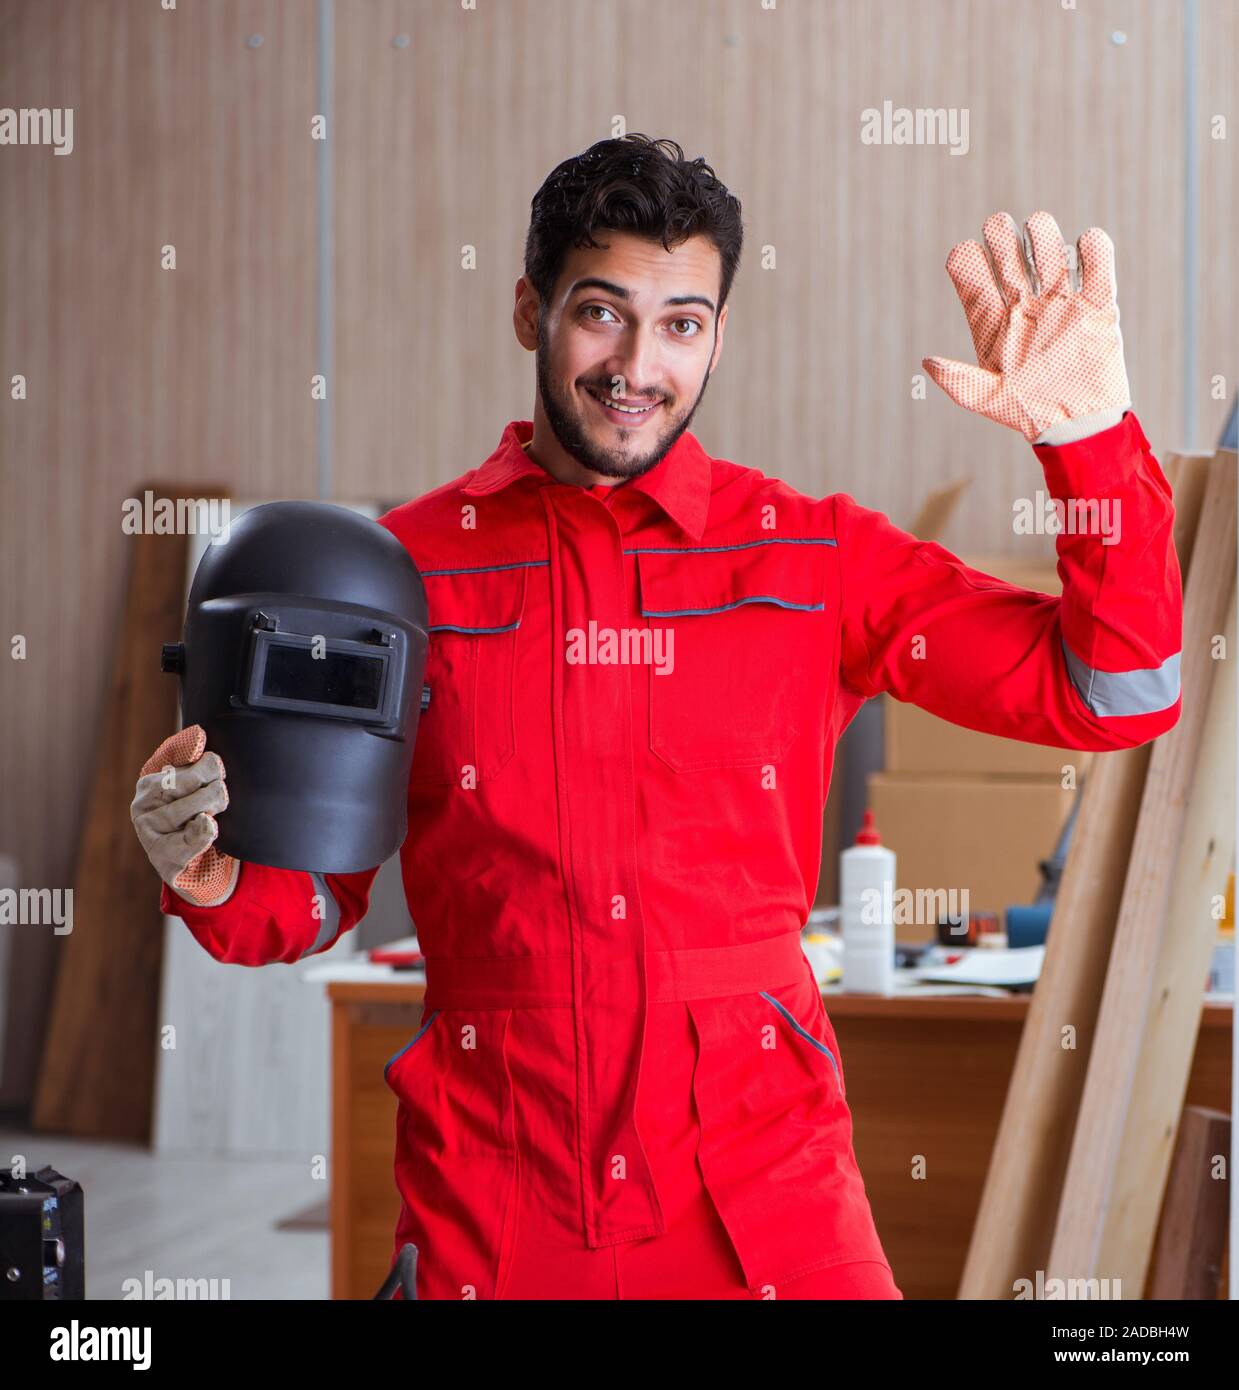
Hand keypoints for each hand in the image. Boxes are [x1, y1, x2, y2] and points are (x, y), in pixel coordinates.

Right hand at [130, 724, 239, 906]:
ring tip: (214, 813)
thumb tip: (198, 734)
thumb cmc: (188, 809)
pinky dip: (203, 833)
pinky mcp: (165, 861)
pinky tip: (209, 825)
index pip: (186, 768)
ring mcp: (151, 838)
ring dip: (213, 811)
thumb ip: (187, 752)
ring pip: (194, 813)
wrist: (193, 861)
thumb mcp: (185, 778)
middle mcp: (143, 810)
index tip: (217, 772)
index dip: (211, 768)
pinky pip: (189, 843)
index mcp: (148, 785)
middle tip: (218, 795)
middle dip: (214, 790)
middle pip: (191, 787)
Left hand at [922, 210, 1130, 443]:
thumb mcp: (988, 399)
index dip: (966, 260)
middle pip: (1010, 256)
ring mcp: (1061, 303)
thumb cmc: (1028, 413)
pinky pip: (1098, 266)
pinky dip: (1094, 247)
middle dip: (1002, 236)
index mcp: (994, 322)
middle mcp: (1025, 306)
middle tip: (999, 228)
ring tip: (1037, 230)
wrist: (1078, 424)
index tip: (966, 253)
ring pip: (1050, 251)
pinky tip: (1085, 245)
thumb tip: (927, 362)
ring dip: (1042, 233)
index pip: (973, 279)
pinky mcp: (1097, 306)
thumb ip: (958, 380)